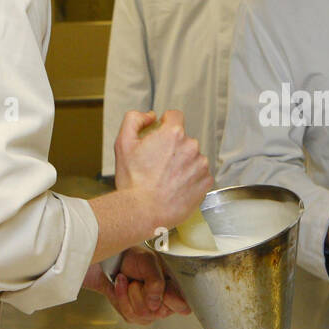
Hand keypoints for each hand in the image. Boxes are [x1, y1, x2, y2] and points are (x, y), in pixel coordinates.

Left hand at [84, 246, 190, 323]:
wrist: (111, 263)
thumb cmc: (133, 259)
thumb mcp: (148, 261)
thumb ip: (156, 281)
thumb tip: (155, 303)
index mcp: (175, 289)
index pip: (183, 306)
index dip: (172, 300)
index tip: (162, 289)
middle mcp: (164, 303)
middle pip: (158, 311)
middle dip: (144, 294)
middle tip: (140, 280)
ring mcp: (149, 312)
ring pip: (141, 314)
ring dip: (129, 294)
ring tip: (129, 281)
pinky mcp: (134, 316)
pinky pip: (128, 315)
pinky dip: (121, 297)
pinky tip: (122, 286)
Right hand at [113, 109, 212, 228]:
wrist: (144, 211)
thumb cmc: (134, 181)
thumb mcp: (123, 143)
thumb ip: (134, 120)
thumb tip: (150, 116)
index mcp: (173, 134)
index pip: (175, 116)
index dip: (165, 124)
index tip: (161, 134)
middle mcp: (191, 146)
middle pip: (183, 139)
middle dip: (172, 147)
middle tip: (157, 164)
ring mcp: (201, 165)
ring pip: (192, 157)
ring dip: (182, 163)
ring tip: (166, 178)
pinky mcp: (206, 182)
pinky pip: (200, 174)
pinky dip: (190, 178)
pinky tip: (175, 186)